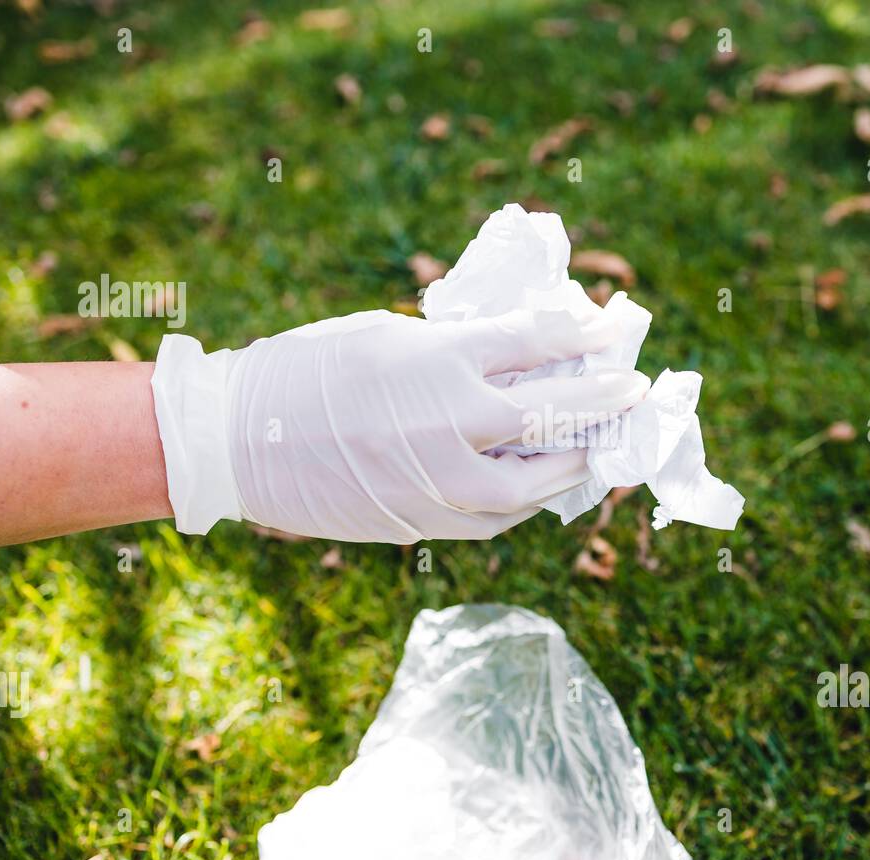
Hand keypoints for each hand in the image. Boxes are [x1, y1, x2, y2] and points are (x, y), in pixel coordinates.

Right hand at [151, 308, 647, 542]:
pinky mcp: (422, 521)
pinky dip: (524, 502)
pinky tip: (538, 486)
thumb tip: (517, 352)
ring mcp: (439, 480)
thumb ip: (456, 346)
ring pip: (535, 483)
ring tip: (594, 449)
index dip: (586, 333)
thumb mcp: (387, 335)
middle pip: (555, 411)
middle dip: (604, 398)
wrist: (235, 440)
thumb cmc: (306, 370)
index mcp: (440, 361)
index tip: (615, 327)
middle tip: (634, 388)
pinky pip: (494, 519)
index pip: (539, 341)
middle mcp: (451, 423)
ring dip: (573, 464)